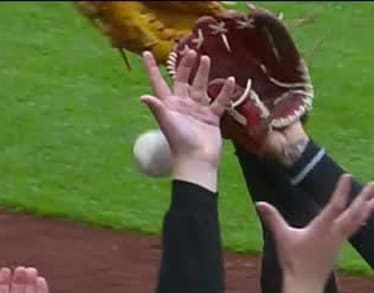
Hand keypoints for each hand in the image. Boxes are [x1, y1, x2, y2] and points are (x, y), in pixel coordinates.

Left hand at [139, 49, 236, 188]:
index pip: (158, 82)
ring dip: (203, 73)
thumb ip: (157, 108)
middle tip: (190, 51)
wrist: (198, 160)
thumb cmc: (180, 142)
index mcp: (169, 104)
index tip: (147, 53)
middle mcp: (182, 105)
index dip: (151, 69)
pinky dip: (225, 92)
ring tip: (206, 59)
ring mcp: (198, 110)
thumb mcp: (167, 123)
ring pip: (200, 87)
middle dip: (185, 66)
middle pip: (183, 80)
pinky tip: (231, 80)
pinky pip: (219, 102)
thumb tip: (143, 96)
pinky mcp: (212, 118)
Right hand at [256, 173, 373, 292]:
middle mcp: (334, 233)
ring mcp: (339, 241)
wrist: (305, 286)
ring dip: (367, 210)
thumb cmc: (294, 262)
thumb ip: (272, 219)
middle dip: (364, 198)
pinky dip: (360, 221)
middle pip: (353, 212)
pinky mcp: (338, 248)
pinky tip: (363, 218)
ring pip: (357, 222)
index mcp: (322, 228)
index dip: (341, 190)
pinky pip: (353, 230)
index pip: (335, 205)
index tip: (347, 176)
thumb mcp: (282, 238)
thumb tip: (259, 203)